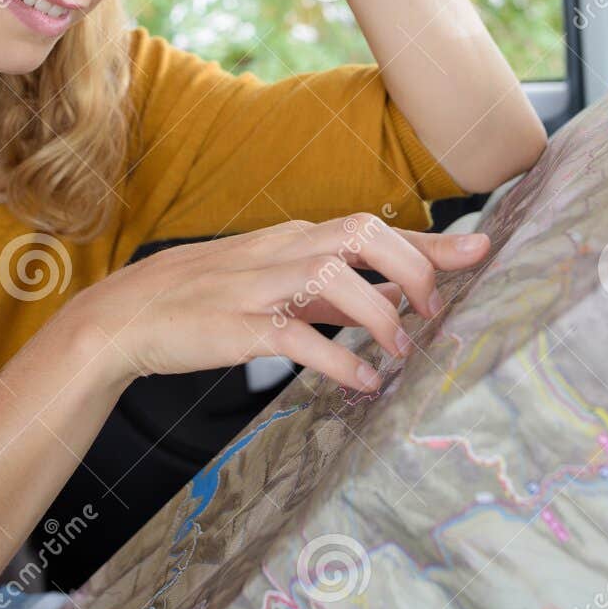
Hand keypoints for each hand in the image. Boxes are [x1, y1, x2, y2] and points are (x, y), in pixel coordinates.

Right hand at [53, 213, 491, 392]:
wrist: (126, 316)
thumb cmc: (206, 299)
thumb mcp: (275, 279)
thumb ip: (336, 285)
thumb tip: (401, 292)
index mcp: (292, 238)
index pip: (371, 226)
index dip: (428, 241)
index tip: (481, 250)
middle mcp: (281, 251)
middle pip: (362, 233)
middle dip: (412, 267)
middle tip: (433, 313)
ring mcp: (257, 287)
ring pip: (334, 277)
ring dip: (379, 314)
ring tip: (399, 352)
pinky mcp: (238, 327)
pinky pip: (297, 337)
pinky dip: (338, 359)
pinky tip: (361, 381)